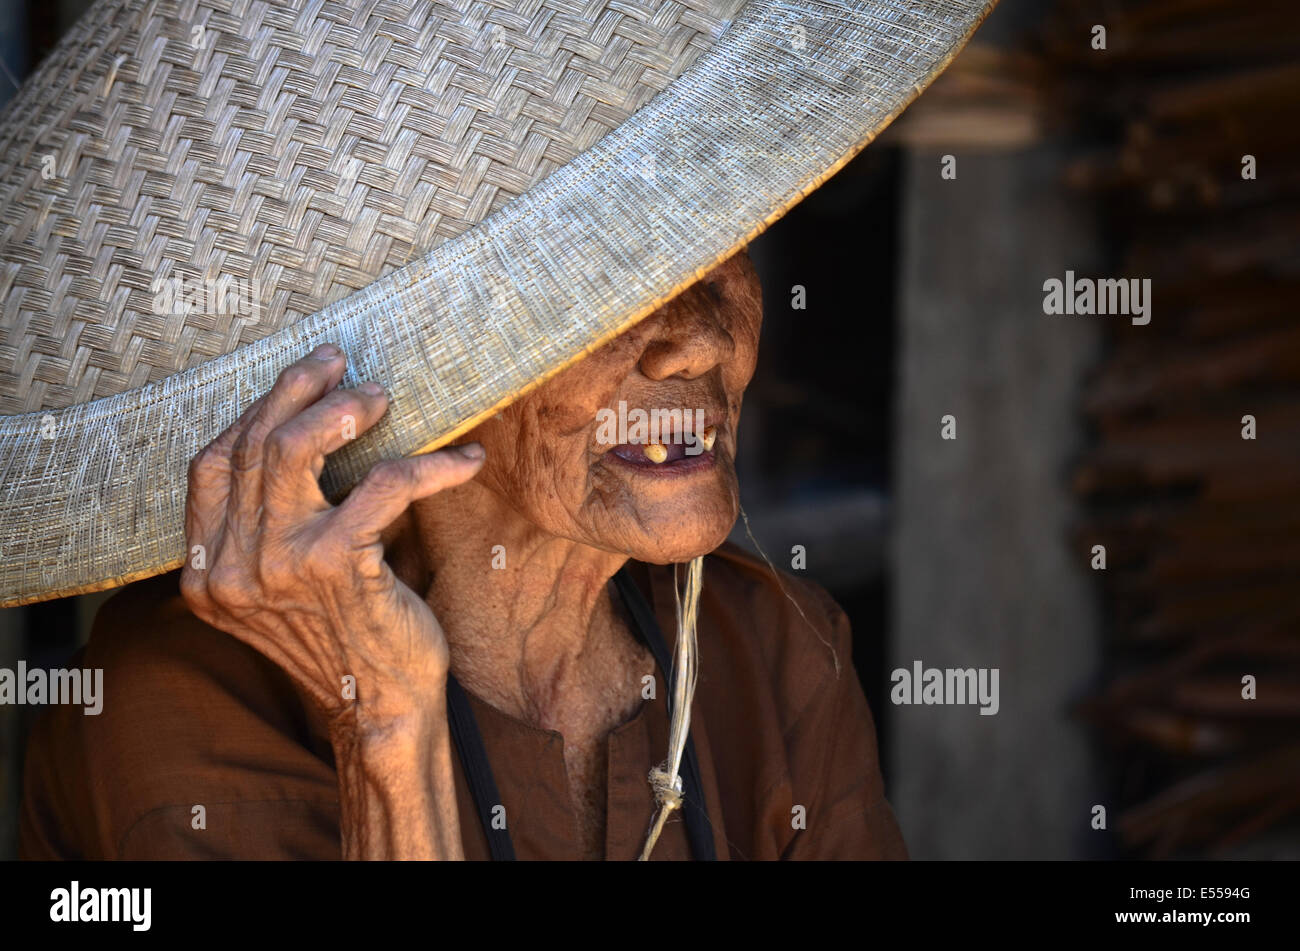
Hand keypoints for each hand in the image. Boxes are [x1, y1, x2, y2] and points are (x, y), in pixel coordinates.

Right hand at [180, 342, 484, 736]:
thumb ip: (266, 529)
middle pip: (252, 445)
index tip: (298, 381)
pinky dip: (433, 465)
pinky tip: (465, 463)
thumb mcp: (282, 587)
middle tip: (341, 363)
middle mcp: (227, 567)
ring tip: (381, 396)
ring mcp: (277, 565)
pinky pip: (384, 483)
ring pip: (295, 448)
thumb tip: (295, 434)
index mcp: (203, 571)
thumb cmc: (343, 638)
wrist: (380, 709)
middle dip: (298, 389)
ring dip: (343, 409)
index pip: (210, 466)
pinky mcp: (337, 564)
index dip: (252, 413)